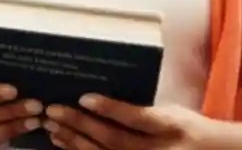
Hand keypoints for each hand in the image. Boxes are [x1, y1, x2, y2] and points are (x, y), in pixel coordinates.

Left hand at [42, 94, 216, 149]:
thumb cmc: (189, 131)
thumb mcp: (174, 115)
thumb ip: (145, 112)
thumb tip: (103, 100)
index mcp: (171, 127)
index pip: (138, 119)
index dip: (111, 109)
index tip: (84, 98)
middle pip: (115, 140)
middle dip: (81, 125)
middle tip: (54, 111)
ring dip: (75, 142)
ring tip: (52, 128)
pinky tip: (64, 145)